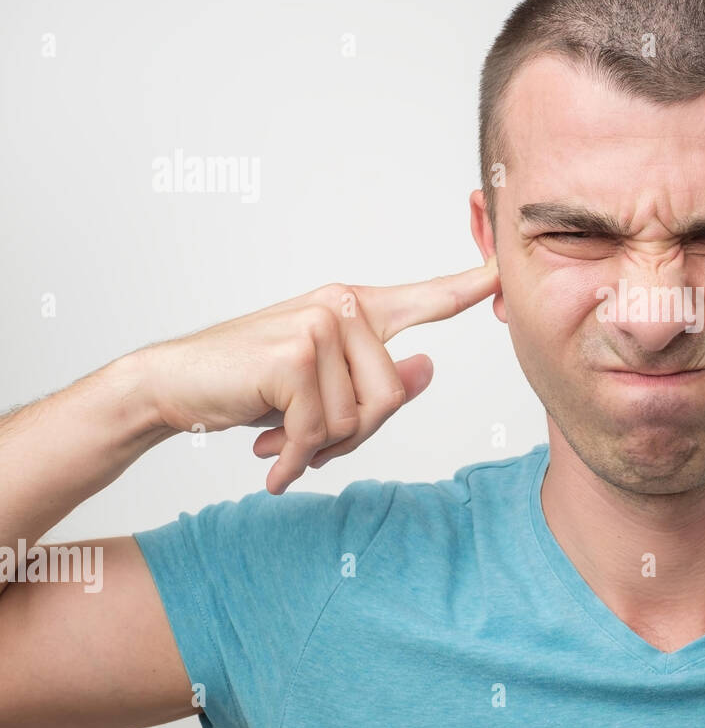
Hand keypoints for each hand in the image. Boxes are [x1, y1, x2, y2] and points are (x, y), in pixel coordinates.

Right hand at [141, 258, 499, 492]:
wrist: (175, 384)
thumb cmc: (253, 386)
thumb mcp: (325, 389)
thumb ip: (379, 382)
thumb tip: (428, 366)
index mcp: (359, 308)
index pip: (429, 298)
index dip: (474, 286)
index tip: (506, 267)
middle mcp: (344, 307)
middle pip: (394, 397)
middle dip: (352, 436)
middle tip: (306, 440)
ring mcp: (321, 325)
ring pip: (357, 419)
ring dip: (317, 447)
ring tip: (281, 435)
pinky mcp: (295, 355)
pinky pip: (318, 432)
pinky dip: (292, 460)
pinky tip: (268, 460)